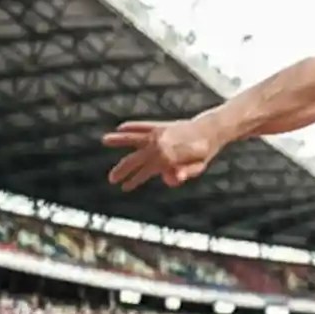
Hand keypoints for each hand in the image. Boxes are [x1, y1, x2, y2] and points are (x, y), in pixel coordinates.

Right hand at [102, 118, 223, 190]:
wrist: (209, 130)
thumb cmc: (204, 152)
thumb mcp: (199, 167)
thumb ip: (186, 172)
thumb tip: (174, 179)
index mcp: (168, 157)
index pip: (146, 172)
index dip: (135, 180)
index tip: (125, 188)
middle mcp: (160, 144)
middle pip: (136, 159)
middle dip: (123, 170)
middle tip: (112, 179)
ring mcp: (159, 133)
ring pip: (134, 138)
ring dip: (119, 140)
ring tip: (104, 140)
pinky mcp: (160, 125)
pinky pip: (144, 125)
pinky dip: (132, 126)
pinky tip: (121, 128)